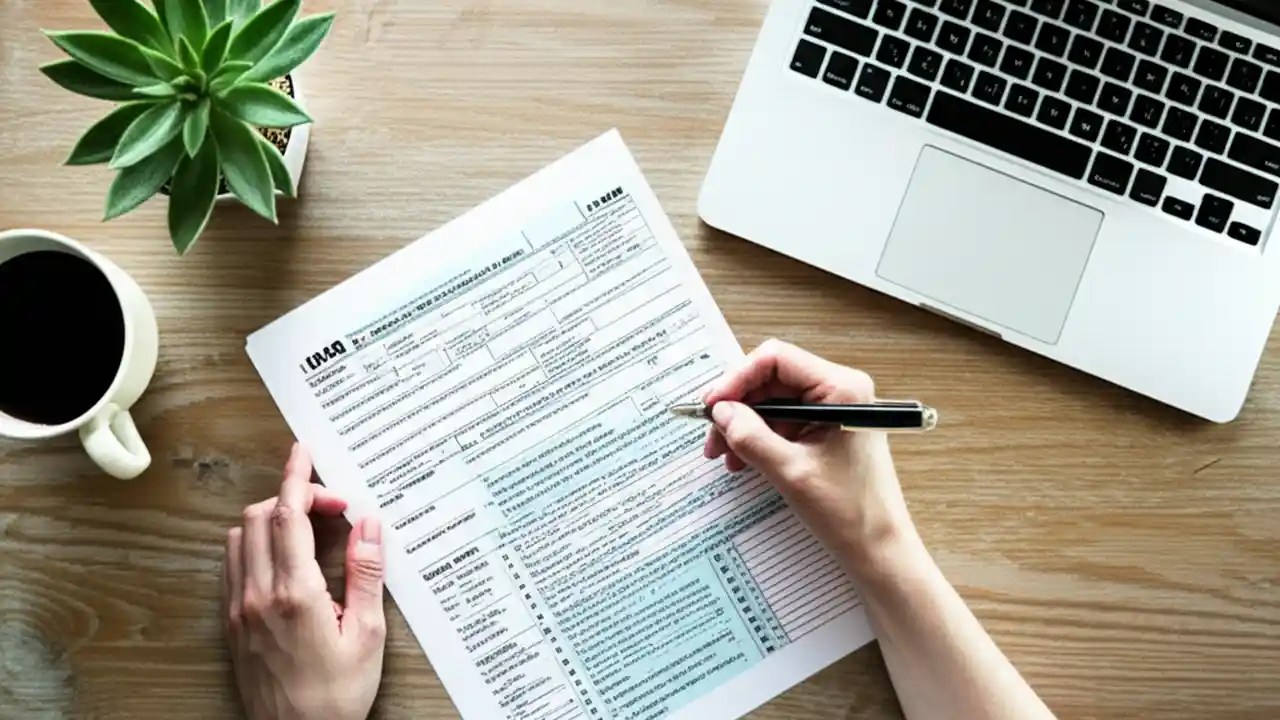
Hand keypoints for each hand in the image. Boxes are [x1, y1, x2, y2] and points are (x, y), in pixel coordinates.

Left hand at [222, 444, 386, 719]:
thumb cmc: (337, 696)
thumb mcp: (367, 634)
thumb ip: (366, 573)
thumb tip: (369, 525)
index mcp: (295, 594)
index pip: (289, 517)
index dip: (296, 478)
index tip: (303, 454)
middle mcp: (258, 596)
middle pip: (260, 517)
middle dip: (292, 498)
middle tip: (330, 507)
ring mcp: (239, 610)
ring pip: (240, 538)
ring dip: (270, 520)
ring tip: (307, 530)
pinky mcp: (232, 626)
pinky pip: (232, 567)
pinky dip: (255, 546)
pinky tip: (284, 560)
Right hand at [703, 340, 919, 578]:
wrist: (879, 549)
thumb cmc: (850, 512)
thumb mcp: (790, 472)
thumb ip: (751, 436)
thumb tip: (720, 411)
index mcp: (842, 389)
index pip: (776, 359)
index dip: (737, 378)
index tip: (712, 405)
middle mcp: (841, 391)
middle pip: (772, 379)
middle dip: (738, 406)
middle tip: (712, 436)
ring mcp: (835, 409)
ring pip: (774, 402)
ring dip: (745, 425)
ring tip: (725, 455)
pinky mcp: (829, 428)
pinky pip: (785, 421)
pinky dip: (760, 437)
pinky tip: (744, 459)